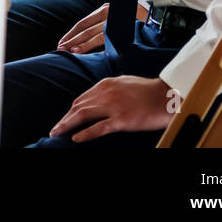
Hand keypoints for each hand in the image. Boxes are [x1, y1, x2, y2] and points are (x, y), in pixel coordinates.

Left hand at [49, 76, 173, 142]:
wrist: (167, 95)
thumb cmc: (148, 90)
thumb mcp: (123, 82)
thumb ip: (108, 89)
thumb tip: (96, 98)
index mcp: (105, 84)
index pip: (81, 99)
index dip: (71, 111)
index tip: (65, 119)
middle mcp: (105, 93)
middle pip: (78, 107)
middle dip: (65, 119)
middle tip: (55, 129)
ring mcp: (113, 106)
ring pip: (83, 116)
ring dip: (67, 125)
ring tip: (57, 133)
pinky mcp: (122, 120)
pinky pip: (99, 128)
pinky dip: (85, 133)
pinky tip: (75, 138)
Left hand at [57, 1, 146, 53]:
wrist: (154, 13)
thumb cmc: (131, 18)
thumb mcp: (113, 17)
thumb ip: (100, 25)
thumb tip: (82, 40)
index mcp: (103, 10)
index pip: (82, 23)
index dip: (70, 34)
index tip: (61, 43)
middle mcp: (108, 14)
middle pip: (86, 29)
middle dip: (72, 40)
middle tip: (61, 49)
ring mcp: (117, 22)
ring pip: (97, 35)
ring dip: (84, 45)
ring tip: (73, 52)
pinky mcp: (126, 31)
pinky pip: (113, 42)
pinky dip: (103, 50)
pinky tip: (95, 56)